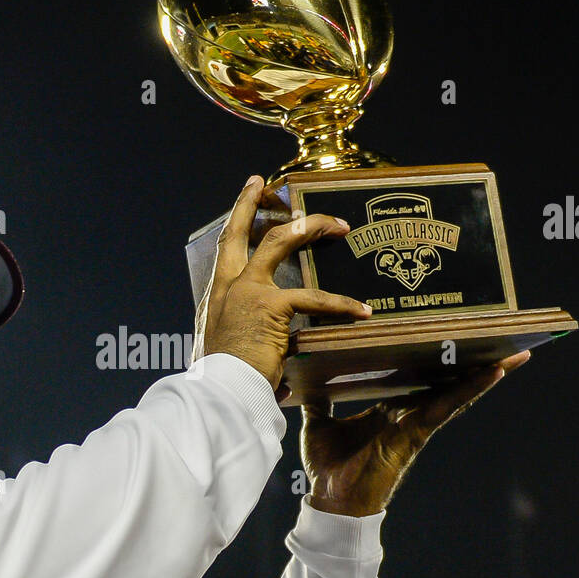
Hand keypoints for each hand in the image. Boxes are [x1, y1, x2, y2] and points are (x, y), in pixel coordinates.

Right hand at [194, 174, 370, 390]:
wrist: (219, 393)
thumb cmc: (224, 383)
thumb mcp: (227, 356)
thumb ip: (250, 346)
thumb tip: (278, 369)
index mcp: (215, 297)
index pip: (225, 248)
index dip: (237, 216)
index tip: (248, 191)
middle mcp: (228, 287)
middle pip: (244, 232)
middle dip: (256, 204)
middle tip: (271, 184)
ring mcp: (248, 292)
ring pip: (281, 242)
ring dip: (312, 228)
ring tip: (339, 227)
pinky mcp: (271, 306)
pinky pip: (313, 298)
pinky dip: (341, 305)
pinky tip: (362, 311)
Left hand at [301, 351, 531, 516]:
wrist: (331, 499)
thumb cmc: (328, 466)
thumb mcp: (319, 423)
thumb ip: (319, 400)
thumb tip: (307, 376)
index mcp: (389, 409)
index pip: (419, 380)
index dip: (438, 362)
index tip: (454, 339)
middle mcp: (408, 414)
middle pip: (446, 384)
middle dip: (473, 364)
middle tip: (498, 340)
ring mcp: (416, 424)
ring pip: (456, 392)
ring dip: (484, 374)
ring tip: (512, 354)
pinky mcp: (418, 432)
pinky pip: (448, 405)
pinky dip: (471, 389)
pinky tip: (494, 372)